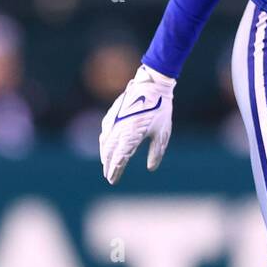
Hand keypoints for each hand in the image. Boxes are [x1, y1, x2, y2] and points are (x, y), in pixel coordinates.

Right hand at [99, 64, 175, 184]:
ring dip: (104, 154)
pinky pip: (104, 131)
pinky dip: (104, 141)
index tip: (112, 180)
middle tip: (107, 175)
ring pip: (104, 142)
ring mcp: (113, 121)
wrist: (151, 85)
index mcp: (130, 138)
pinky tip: (105, 144)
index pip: (119, 160)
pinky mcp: (112, 113)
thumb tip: (151, 168)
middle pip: (108, 153)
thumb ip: (156, 152)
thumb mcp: (162, 133)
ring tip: (106, 163)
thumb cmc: (160, 109)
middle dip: (107, 165)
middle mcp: (118, 131)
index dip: (115, 171)